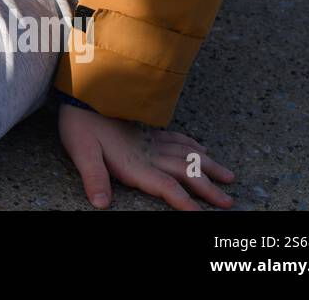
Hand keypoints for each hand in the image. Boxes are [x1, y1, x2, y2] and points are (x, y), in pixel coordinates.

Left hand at [57, 104, 235, 209]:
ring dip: (208, 166)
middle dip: (208, 187)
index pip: (166, 186)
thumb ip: (94, 177)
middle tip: (229, 201)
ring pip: (187, 153)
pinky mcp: (146, 129)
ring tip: (229, 176)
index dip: (183, 201)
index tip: (202, 214)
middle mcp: (148, 152)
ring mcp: (150, 139)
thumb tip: (101, 203)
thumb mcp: (82, 151)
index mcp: (135, 163)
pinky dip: (192, 145)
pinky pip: (177, 137)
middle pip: (185, 171)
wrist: (81, 93)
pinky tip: (202, 150)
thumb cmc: (80, 124)